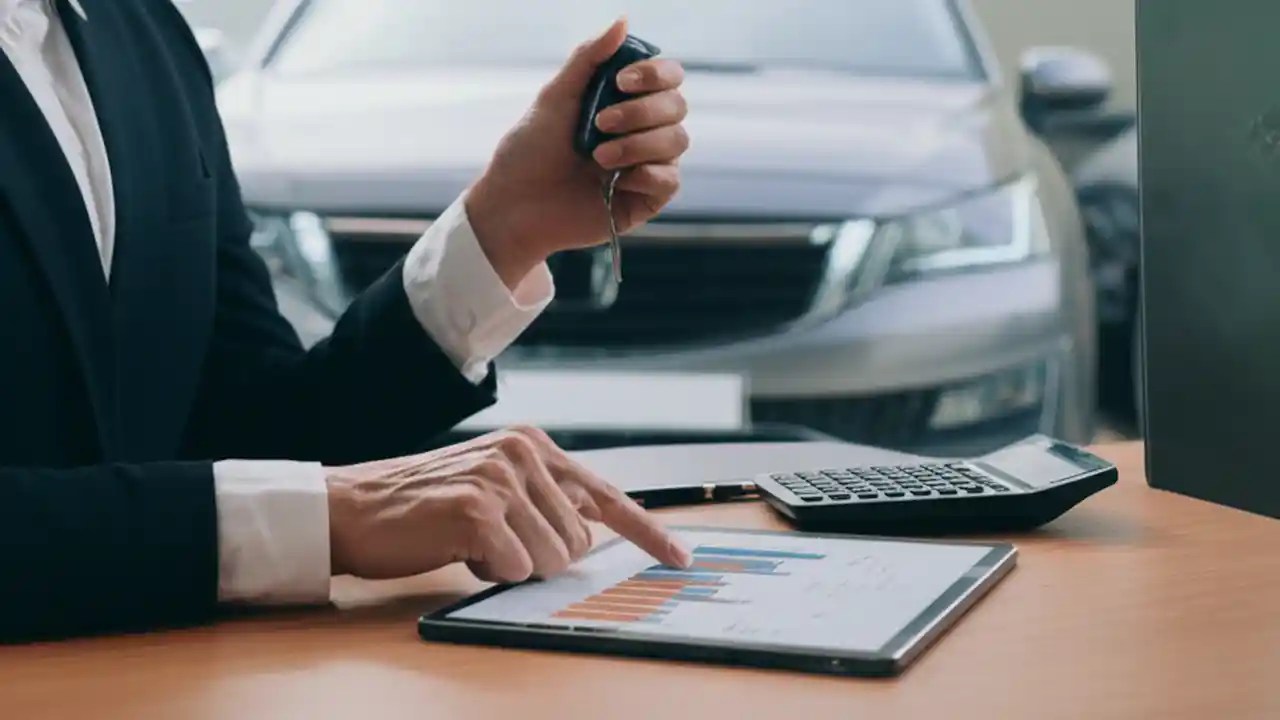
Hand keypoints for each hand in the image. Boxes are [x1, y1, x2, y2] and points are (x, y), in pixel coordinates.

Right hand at [324, 426, 692, 582]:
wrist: (353, 507)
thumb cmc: (423, 507)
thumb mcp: (493, 488)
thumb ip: (543, 502)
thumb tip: (590, 535)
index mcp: (533, 445)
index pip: (605, 495)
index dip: (647, 530)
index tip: (680, 557)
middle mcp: (523, 453)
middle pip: (580, 542)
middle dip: (541, 558)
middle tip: (491, 542)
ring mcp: (501, 477)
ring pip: (553, 559)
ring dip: (514, 567)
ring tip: (472, 543)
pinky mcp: (477, 508)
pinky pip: (515, 568)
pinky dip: (488, 573)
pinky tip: (457, 550)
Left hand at [466, 17, 689, 287]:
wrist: (515, 204)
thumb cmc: (530, 150)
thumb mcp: (557, 96)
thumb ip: (589, 58)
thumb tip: (623, 21)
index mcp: (625, 103)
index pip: (668, 78)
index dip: (655, 74)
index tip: (621, 81)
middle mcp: (642, 132)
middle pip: (677, 106)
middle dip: (641, 112)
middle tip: (599, 123)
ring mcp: (647, 166)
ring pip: (678, 141)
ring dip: (638, 144)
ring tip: (598, 157)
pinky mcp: (646, 200)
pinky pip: (670, 180)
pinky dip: (646, 174)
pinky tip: (616, 181)